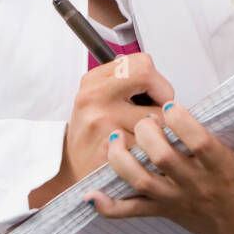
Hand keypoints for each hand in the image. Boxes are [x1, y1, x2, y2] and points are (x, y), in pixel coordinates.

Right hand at [31, 53, 174, 206]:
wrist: (71, 169)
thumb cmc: (95, 133)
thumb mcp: (103, 97)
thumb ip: (129, 82)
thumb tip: (162, 84)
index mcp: (94, 80)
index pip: (143, 64)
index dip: (157, 81)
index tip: (153, 95)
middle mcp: (95, 97)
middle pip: (150, 83)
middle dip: (161, 102)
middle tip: (153, 116)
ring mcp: (101, 123)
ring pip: (157, 118)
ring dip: (159, 131)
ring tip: (141, 137)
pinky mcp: (110, 151)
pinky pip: (151, 145)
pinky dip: (150, 152)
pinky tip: (136, 154)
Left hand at [84, 108, 233, 233]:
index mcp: (223, 168)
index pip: (198, 143)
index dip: (181, 122)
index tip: (170, 103)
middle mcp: (196, 184)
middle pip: (163, 159)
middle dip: (148, 135)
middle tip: (145, 118)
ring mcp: (177, 199)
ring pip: (142, 182)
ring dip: (123, 161)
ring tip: (116, 139)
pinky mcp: (164, 211)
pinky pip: (132, 211)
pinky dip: (110, 206)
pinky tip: (92, 194)